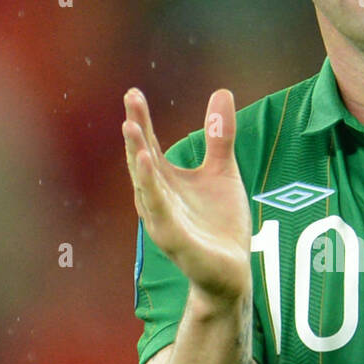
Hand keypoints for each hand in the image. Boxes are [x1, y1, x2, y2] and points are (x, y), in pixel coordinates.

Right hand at [122, 87, 252, 302]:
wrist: (232, 272)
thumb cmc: (221, 224)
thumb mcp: (223, 171)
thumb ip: (219, 136)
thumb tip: (221, 91)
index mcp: (165, 183)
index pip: (149, 146)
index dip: (141, 120)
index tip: (133, 93)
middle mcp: (157, 199)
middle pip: (142, 160)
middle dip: (136, 131)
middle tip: (131, 98)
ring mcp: (163, 220)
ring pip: (145, 185)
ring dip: (137, 156)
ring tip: (131, 127)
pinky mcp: (174, 240)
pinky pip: (160, 212)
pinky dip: (151, 189)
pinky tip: (147, 165)